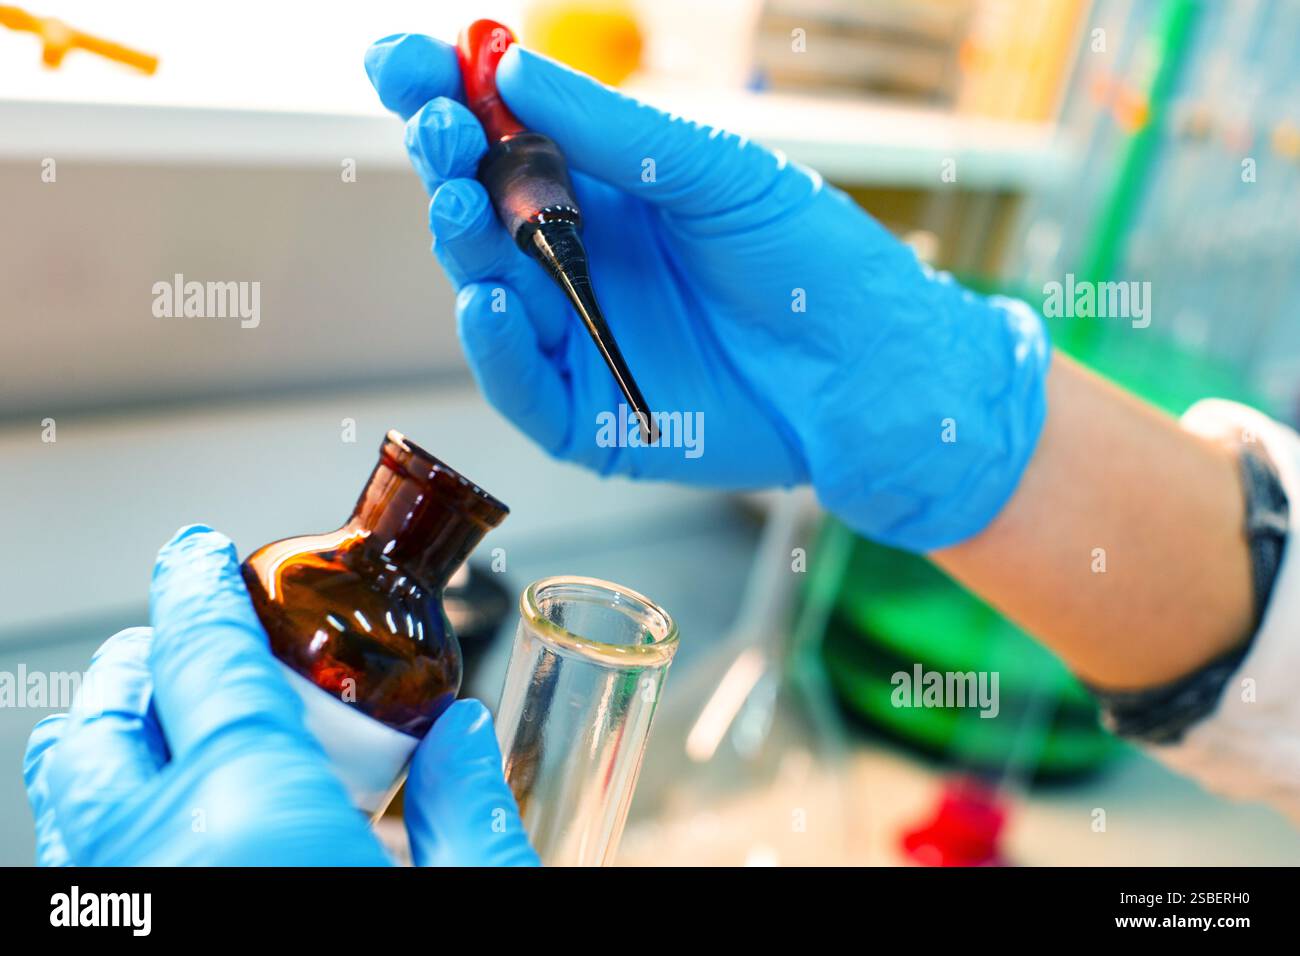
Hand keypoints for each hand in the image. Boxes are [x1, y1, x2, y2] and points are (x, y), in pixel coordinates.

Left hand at [24, 525, 536, 866]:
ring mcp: (121, 913)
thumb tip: (457, 734)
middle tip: (182, 638)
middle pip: (103, 723)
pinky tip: (169, 822)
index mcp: (256, 819)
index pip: (203, 657)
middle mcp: (159, 860)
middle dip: (139, 659)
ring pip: (68, 797)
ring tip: (163, 720)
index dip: (196, 586)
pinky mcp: (115, 950)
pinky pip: (78, 857)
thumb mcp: (479, 899)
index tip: (199, 553)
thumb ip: (471, 811)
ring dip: (110, 737)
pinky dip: (105, 815)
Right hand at [364, 35, 1049, 550]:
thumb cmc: (812, 263)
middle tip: (439, 127)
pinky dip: (495, 347)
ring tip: (460, 199)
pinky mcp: (587, 416)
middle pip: (480, 206)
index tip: (405, 61)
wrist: (875, 372)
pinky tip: (490, 299)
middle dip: (446, 159)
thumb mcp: (716, 174)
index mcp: (606, 190)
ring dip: (461, 241)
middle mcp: (579, 260)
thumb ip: (614, 131)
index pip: (504, 136)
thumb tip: (512, 66)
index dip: (446, 97)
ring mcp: (578, 337)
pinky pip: (520, 384)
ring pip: (486, 287)